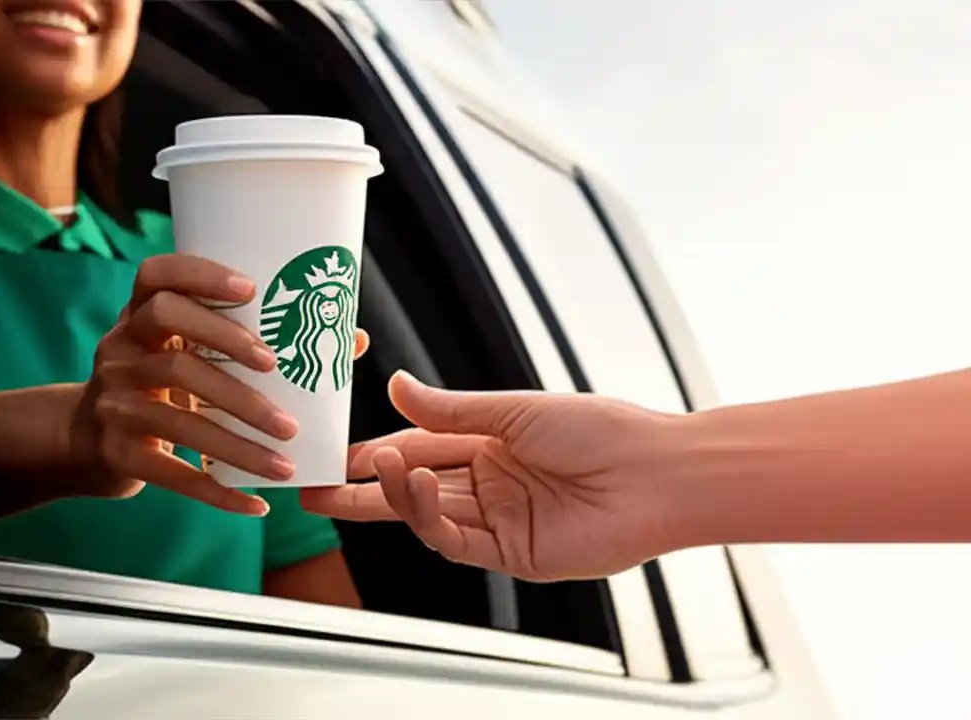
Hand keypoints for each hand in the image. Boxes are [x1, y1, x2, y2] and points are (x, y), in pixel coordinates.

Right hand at [66, 254, 368, 515]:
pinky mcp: (117, 452)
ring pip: (180, 417)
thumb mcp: (186, 353)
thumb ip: (254, 341)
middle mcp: (120, 351)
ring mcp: (114, 403)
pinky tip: (257, 503)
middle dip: (231, 359)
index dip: (201, 277)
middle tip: (279, 375)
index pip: (157, 277)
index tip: (251, 290)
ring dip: (240, 440)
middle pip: (174, 346)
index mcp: (139, 315)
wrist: (85, 441)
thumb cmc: (162, 386)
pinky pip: (173, 474)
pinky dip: (218, 491)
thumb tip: (352, 337)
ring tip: (287, 458)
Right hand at [301, 372, 682, 579]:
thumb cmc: (601, 431)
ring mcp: (499, 521)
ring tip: (363, 471)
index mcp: (492, 445)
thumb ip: (450, 410)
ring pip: (427, 514)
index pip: (420, 449)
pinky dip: (426, 518)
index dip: (378, 450)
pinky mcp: (512, 554)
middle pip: (413, 488)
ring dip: (391, 495)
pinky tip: (410, 489)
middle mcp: (490, 484)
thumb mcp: (514, 410)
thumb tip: (396, 385)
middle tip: (314, 488)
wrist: (657, 475)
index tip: (336, 450)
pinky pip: (454, 540)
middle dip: (362, 489)